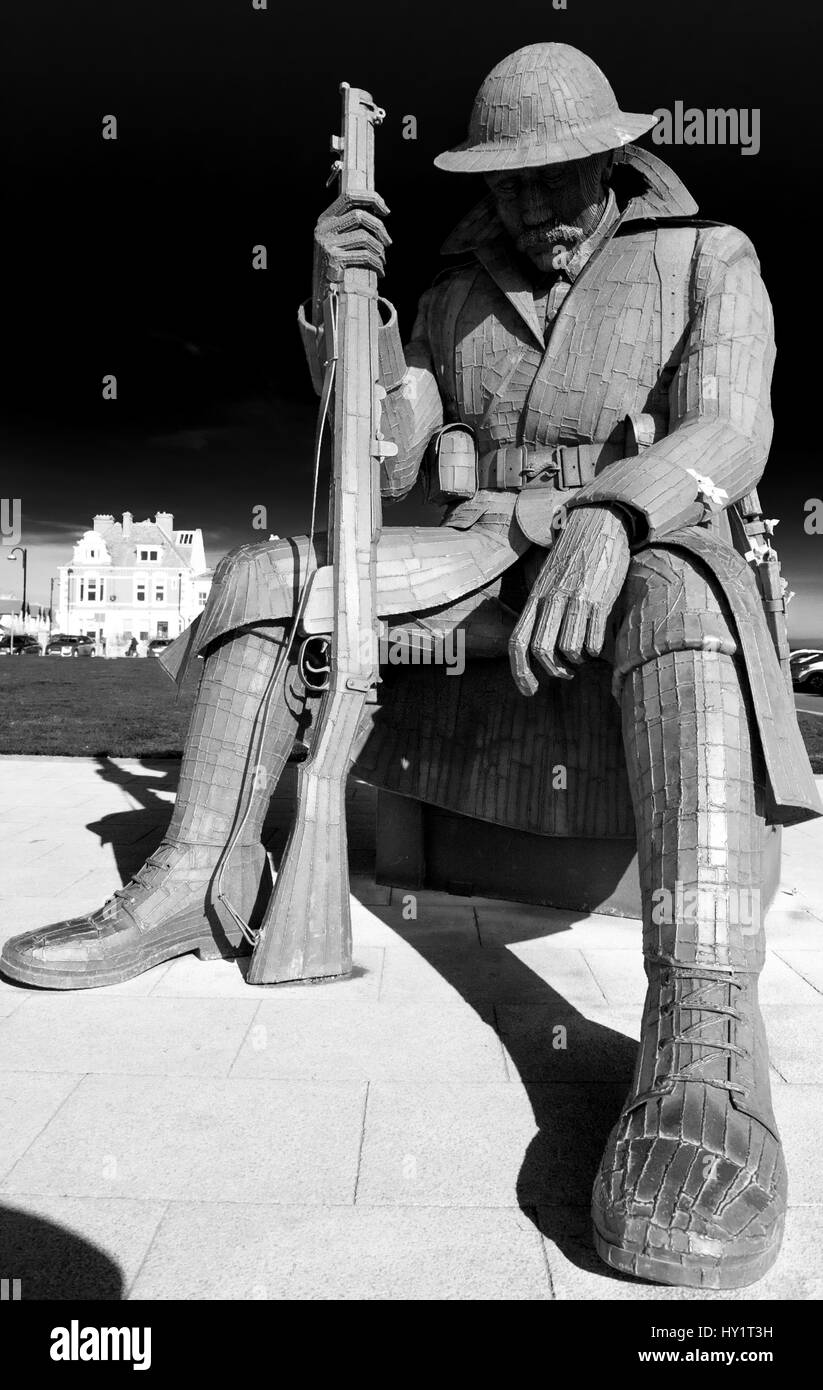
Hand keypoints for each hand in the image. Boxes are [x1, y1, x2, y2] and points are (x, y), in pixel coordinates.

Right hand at [314, 189, 390, 294]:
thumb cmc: (337, 265)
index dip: (371, 199)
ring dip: (380, 249)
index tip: (386, 210)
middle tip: (388, 242)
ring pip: (364, 237)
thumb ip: (351, 225)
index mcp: (325, 219)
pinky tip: (380, 270)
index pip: (349, 196)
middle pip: (360, 216)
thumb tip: (378, 212)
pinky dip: (377, 263)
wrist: (324, 293)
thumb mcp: (339, 239)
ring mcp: (327, 244)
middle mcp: (323, 228)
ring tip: (383, 259)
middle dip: (380, 228)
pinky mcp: (334, 259)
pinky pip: (364, 256)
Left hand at [509, 504, 631, 695]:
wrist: (597, 523)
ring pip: (568, 648)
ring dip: (576, 661)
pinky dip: (594, 650)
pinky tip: (596, 646)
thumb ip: (541, 606)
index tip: (529, 690)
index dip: (519, 671)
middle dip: (552, 670)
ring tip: (581, 657)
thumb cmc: (573, 555)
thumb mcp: (547, 579)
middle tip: (564, 674)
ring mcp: (576, 598)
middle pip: (540, 649)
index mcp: (535, 596)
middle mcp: (551, 599)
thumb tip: (538, 642)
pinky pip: (593, 638)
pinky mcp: (599, 598)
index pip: (517, 641)